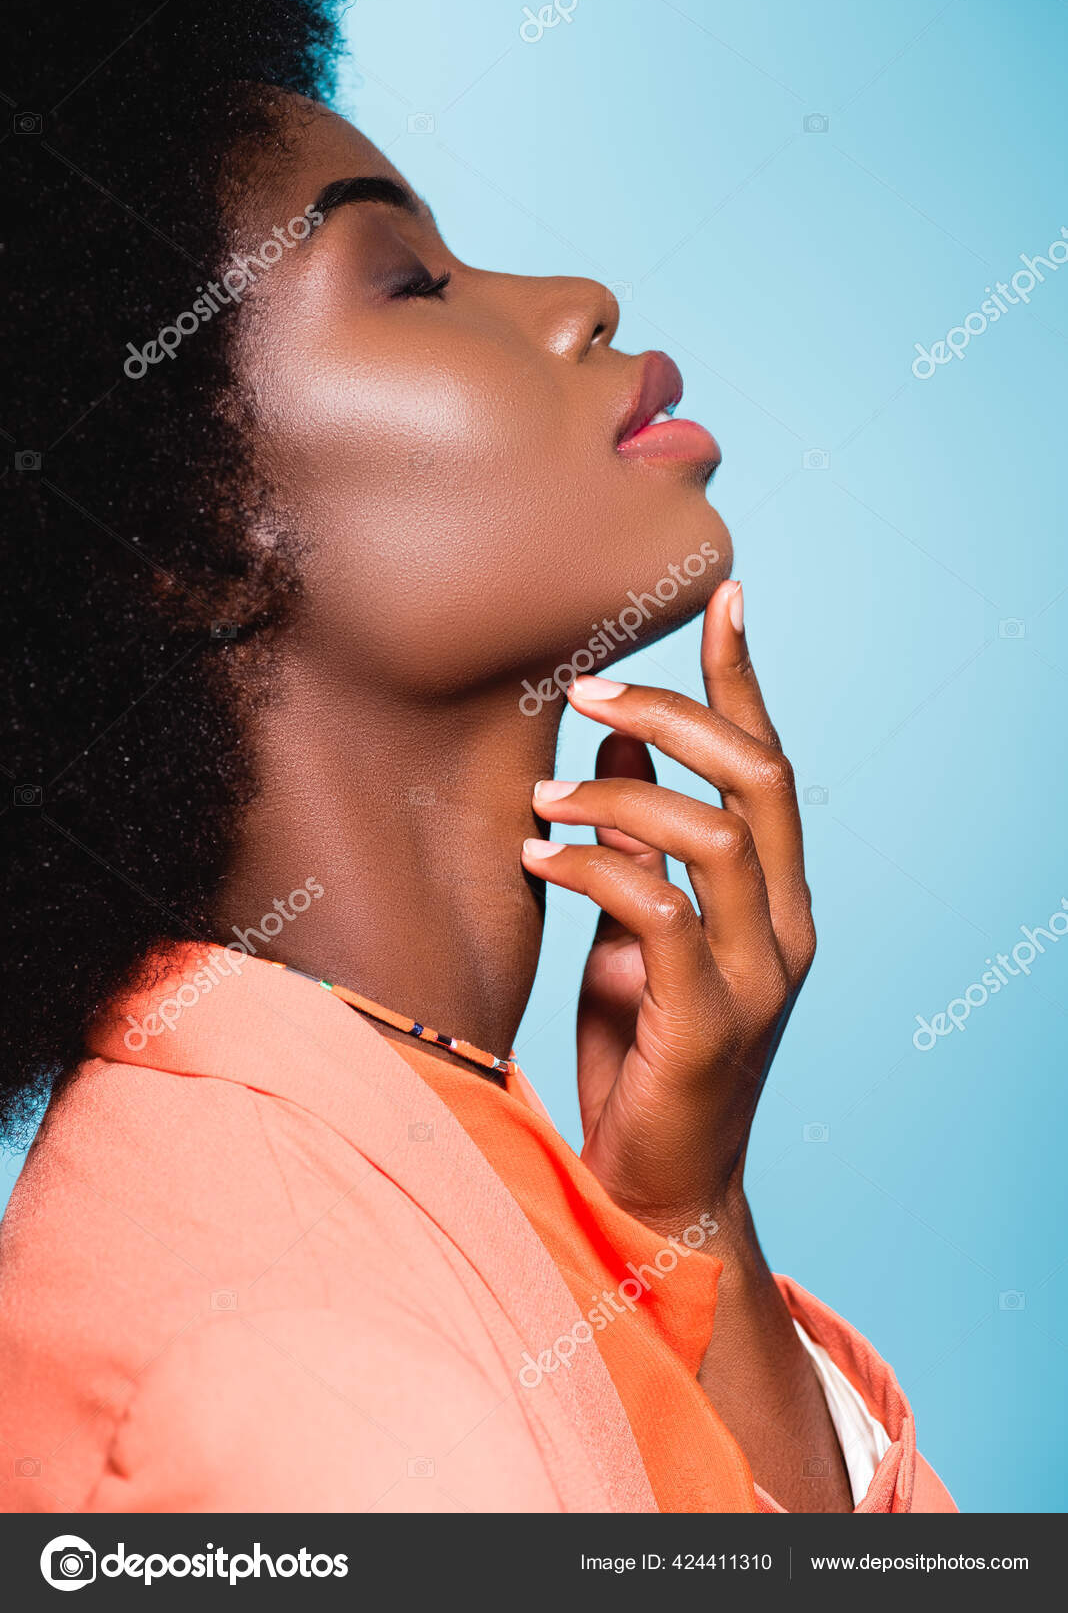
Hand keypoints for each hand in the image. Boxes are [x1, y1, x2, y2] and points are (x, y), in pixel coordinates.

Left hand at [521, 579, 815, 1234]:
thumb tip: (613, 741)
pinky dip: (592, 868)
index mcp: (774, 899)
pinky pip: (658, 913)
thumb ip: (640, 842)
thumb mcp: (636, 932)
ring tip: (538, 800)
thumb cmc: (643, 1055)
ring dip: (618, 797)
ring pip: (715, 837)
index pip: (770, 765)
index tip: (721, 595)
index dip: (745, 678)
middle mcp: (784, 928)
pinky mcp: (706, 1024)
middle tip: (581, 690)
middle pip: (759, 780)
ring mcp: (755, 978)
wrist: (656, 1191)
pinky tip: (535, 858)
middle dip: (674, 714)